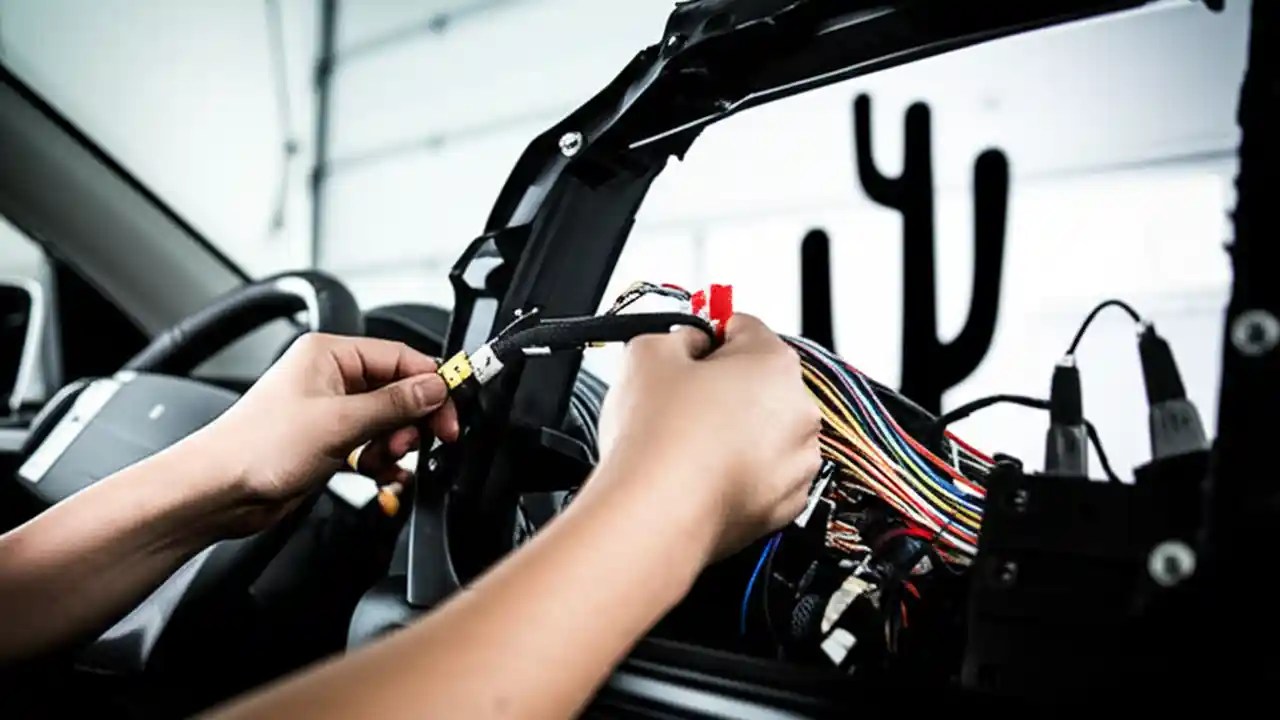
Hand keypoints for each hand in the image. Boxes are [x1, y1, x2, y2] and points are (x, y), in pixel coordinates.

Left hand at [197, 334, 458, 535]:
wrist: (219, 491)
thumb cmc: (257, 448)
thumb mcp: (339, 423)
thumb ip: (394, 404)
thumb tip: (434, 386)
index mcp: (329, 355)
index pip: (399, 357)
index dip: (430, 383)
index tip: (451, 410)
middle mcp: (331, 378)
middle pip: (398, 390)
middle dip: (413, 419)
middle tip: (427, 440)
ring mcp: (331, 412)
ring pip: (388, 421)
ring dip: (396, 444)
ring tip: (386, 459)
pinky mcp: (329, 443)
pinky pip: (372, 446)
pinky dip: (382, 461)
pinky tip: (382, 475)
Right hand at [595, 314, 821, 561]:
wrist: (656, 515)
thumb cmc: (657, 438)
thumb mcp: (648, 351)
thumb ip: (678, 335)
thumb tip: (689, 344)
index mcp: (774, 363)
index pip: (744, 328)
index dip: (708, 337)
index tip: (690, 352)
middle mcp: (799, 411)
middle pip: (758, 382)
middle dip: (722, 388)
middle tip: (679, 403)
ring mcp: (797, 463)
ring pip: (764, 432)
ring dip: (733, 432)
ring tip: (686, 443)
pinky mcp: (785, 505)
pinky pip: (763, 475)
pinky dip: (737, 472)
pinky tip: (701, 474)